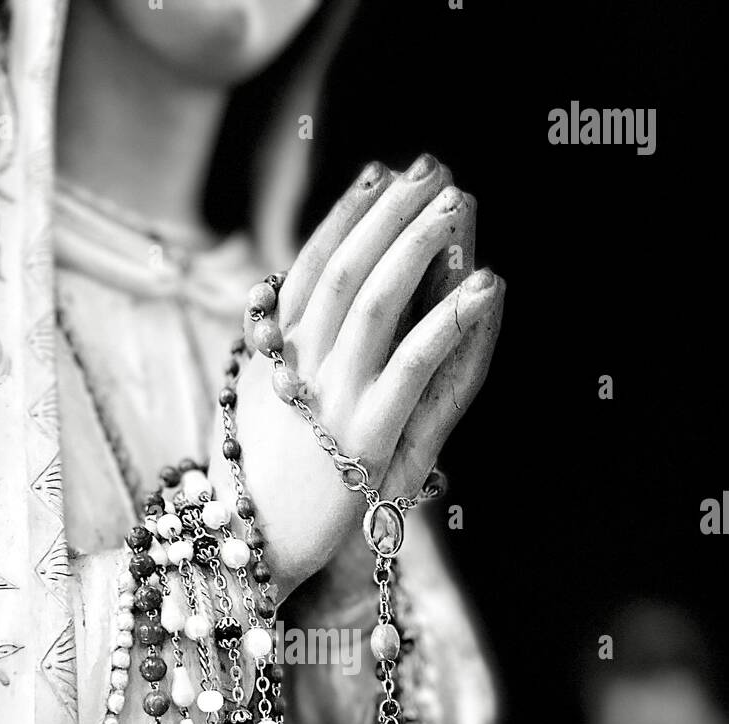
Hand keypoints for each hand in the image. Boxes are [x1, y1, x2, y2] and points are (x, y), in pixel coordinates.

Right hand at [208, 154, 504, 603]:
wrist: (242, 548)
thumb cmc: (248, 482)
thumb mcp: (243, 404)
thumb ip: (262, 353)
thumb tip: (268, 303)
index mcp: (272, 353)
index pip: (311, 265)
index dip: (346, 215)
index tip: (379, 175)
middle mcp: (300, 364)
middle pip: (346, 266)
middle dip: (390, 212)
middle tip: (431, 170)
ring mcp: (332, 397)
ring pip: (377, 300)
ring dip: (418, 244)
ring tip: (455, 203)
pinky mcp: (366, 436)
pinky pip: (413, 365)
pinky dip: (450, 320)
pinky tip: (485, 287)